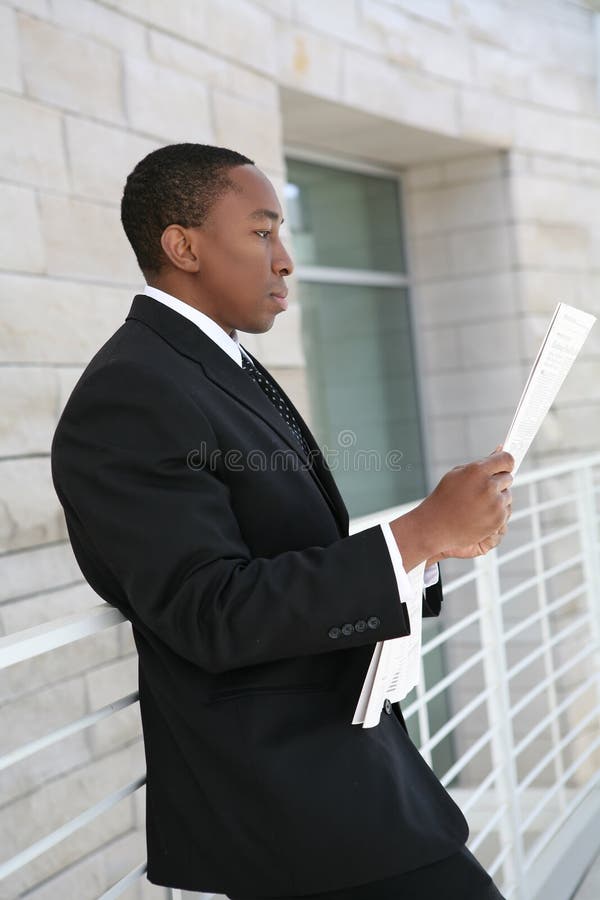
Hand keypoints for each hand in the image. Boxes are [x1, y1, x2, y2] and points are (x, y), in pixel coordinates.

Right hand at [389, 449, 513, 571]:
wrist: (434, 527)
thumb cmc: (444, 498)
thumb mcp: (457, 474)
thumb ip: (481, 463)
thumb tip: (500, 449)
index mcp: (477, 471)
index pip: (506, 459)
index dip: (505, 462)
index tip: (502, 466)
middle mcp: (488, 487)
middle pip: (508, 478)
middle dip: (498, 481)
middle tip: (481, 489)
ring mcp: (495, 505)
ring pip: (508, 495)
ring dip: (498, 498)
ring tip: (477, 504)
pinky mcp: (498, 520)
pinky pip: (506, 511)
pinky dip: (496, 512)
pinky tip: (480, 514)